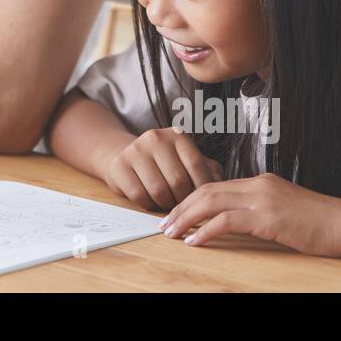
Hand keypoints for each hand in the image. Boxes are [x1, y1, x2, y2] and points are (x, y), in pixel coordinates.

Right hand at [102, 127, 223, 211]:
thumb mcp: (186, 160)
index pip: (197, 166)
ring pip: (159, 191)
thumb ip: (207, 169)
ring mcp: (135, 150)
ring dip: (166, 204)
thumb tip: (221, 185)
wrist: (125, 154)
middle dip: (183, 200)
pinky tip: (151, 201)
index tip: (202, 201)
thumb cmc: (163, 161)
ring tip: (168, 204)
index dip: (202, 189)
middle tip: (183, 206)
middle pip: (178, 181)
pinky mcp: (119, 166)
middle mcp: (156, 138)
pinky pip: (139, 196)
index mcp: (177, 135)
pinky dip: (148, 205)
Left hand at [159, 173, 340, 256]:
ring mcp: (262, 199)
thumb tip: (236, 220)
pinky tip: (194, 241)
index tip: (175, 213)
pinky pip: (227, 221)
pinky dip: (206, 230)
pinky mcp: (268, 217)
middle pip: (206, 190)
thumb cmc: (320, 222)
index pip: (215, 185)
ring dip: (186, 218)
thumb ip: (260, 209)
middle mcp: (257, 185)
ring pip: (211, 202)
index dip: (191, 199)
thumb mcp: (284, 209)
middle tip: (163, 224)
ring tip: (171, 233)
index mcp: (259, 181)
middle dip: (181, 207)